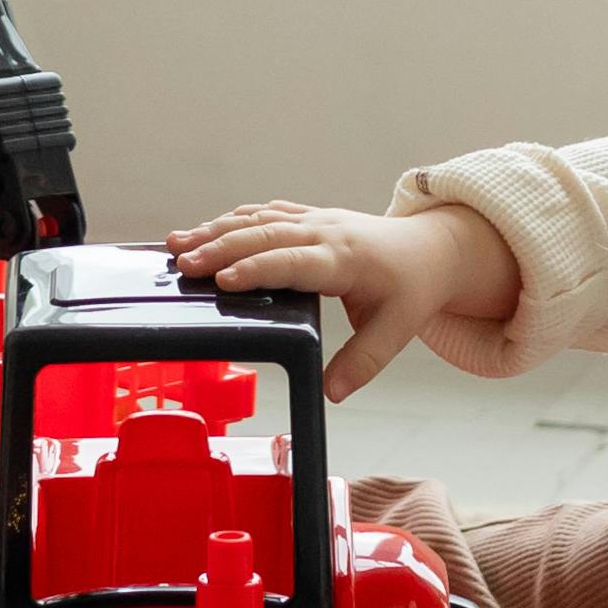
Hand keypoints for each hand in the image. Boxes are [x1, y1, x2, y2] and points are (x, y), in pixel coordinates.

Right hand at [166, 196, 519, 399]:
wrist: (431, 247)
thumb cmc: (412, 289)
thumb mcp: (397, 330)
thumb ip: (363, 362)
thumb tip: (331, 394)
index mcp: (346, 259)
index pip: (295, 262)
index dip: (258, 270)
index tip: (223, 281)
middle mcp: (326, 232)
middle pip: (266, 236)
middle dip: (222, 249)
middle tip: (183, 265)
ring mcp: (316, 220)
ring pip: (259, 220)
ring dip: (216, 230)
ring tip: (176, 245)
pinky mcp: (309, 217)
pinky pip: (265, 213)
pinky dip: (231, 222)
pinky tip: (203, 231)